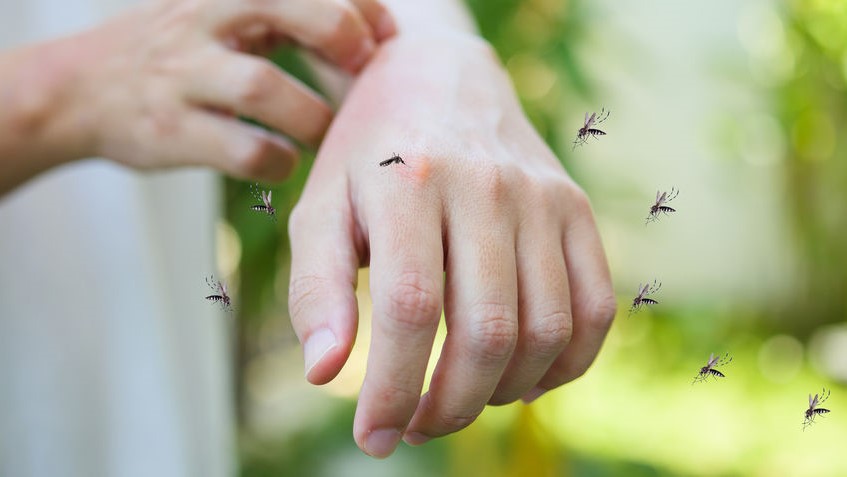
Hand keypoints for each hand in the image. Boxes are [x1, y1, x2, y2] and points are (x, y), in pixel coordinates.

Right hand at [50, 0, 394, 180]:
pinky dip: (277, 160)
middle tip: (364, 69)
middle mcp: (201, 21)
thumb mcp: (215, 14)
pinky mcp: (170, 130)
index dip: (357, 4)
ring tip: (324, 132)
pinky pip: (242, 150)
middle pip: (281, 4)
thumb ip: (279, 16)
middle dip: (338, 33)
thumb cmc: (173, 55)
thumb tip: (364, 33)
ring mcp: (182, 76)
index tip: (385, 35)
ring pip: (262, 86)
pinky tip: (284, 162)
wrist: (74, 91)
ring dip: (312, 115)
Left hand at [287, 33, 616, 457]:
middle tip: (415, 428)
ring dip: (502, 393)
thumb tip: (324, 375)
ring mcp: (542, 196)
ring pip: (546, 330)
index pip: (410, 309)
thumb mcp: (320, 208)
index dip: (393, 390)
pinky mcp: (578, 208)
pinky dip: (563, 366)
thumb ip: (316, 289)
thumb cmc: (368, 156)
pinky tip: (519, 378)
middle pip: (487, 330)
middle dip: (449, 406)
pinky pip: (595, 310)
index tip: (373, 438)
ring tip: (459, 399)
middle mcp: (486, 185)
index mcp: (409, 180)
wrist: (439, 78)